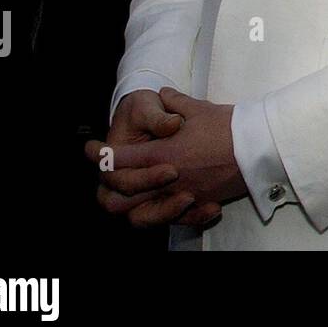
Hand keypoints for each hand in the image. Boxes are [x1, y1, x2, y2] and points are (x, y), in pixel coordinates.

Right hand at [86, 90, 185, 221]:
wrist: (163, 119)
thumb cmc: (145, 111)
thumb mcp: (148, 106)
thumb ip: (158, 117)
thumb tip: (172, 123)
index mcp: (114, 160)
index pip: (117, 176)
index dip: (141, 176)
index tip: (170, 167)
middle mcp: (125, 182)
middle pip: (123, 203)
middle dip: (151, 190)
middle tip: (177, 175)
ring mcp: (144, 195)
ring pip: (147, 218)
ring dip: (168, 212)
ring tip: (193, 198)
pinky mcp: (165, 202)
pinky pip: (173, 220)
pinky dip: (192, 218)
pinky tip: (214, 208)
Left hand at [89, 88, 245, 227]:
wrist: (259, 147)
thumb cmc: (228, 125)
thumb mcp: (198, 108)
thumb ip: (174, 104)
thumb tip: (164, 95)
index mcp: (162, 152)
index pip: (118, 159)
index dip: (100, 155)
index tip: (92, 150)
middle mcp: (166, 178)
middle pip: (122, 193)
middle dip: (110, 183)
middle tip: (108, 172)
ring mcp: (182, 195)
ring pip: (142, 212)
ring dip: (133, 204)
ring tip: (133, 194)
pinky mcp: (199, 203)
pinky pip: (172, 218)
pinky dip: (165, 213)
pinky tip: (166, 204)